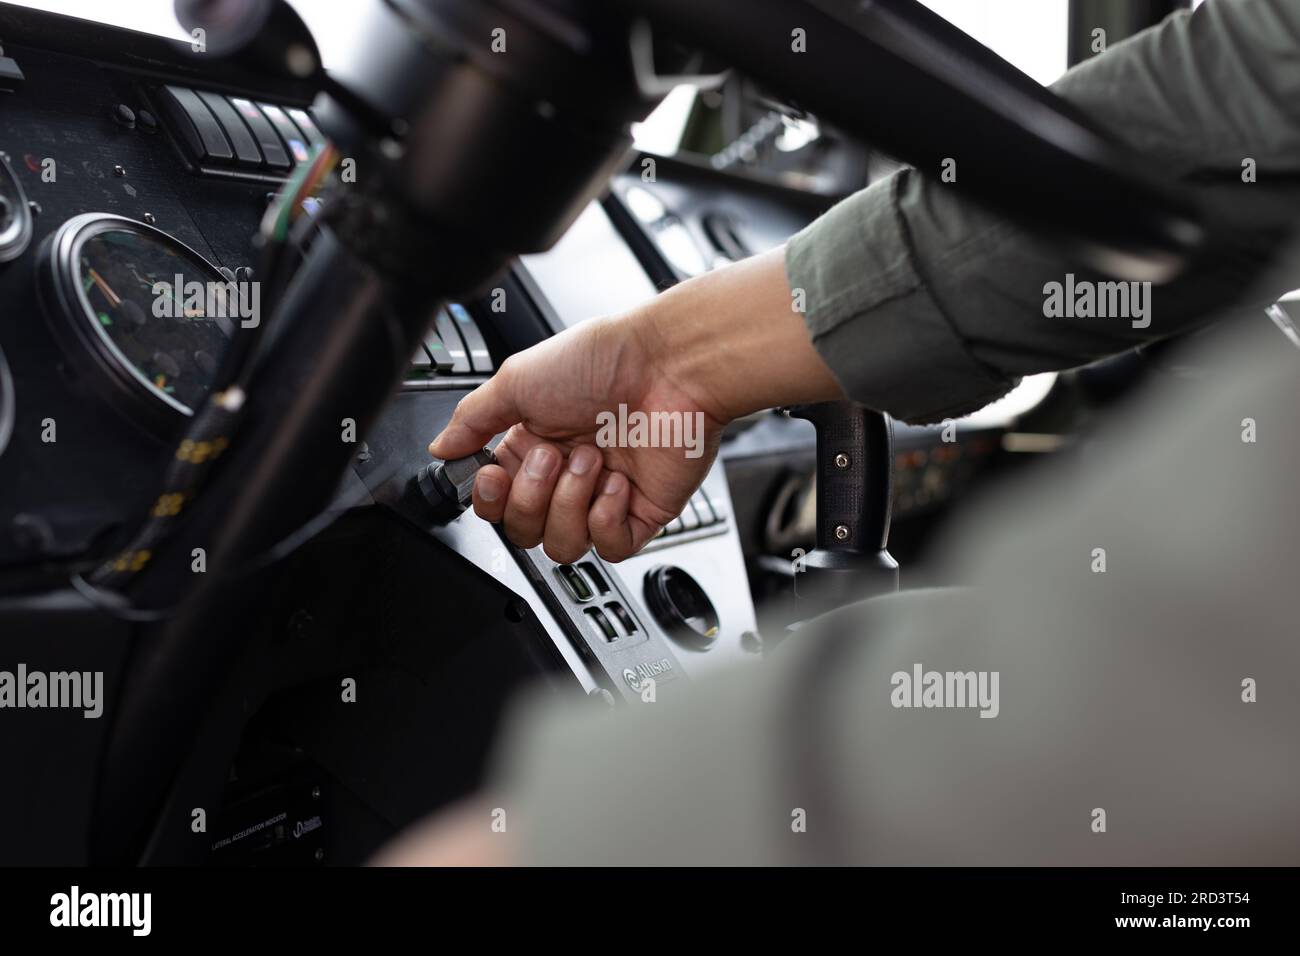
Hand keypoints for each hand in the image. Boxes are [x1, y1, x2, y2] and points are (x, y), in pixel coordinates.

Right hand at [428, 247, 843, 561]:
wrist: (669, 364)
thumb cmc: (605, 359)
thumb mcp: (517, 378)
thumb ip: (472, 418)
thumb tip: (441, 447)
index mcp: (534, 443)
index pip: (497, 501)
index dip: (491, 499)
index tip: (494, 475)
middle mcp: (567, 473)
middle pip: (524, 530)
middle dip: (533, 496)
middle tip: (554, 454)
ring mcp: (604, 495)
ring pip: (563, 545)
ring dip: (569, 502)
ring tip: (592, 460)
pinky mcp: (642, 511)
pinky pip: (610, 548)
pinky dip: (606, 517)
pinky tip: (617, 481)